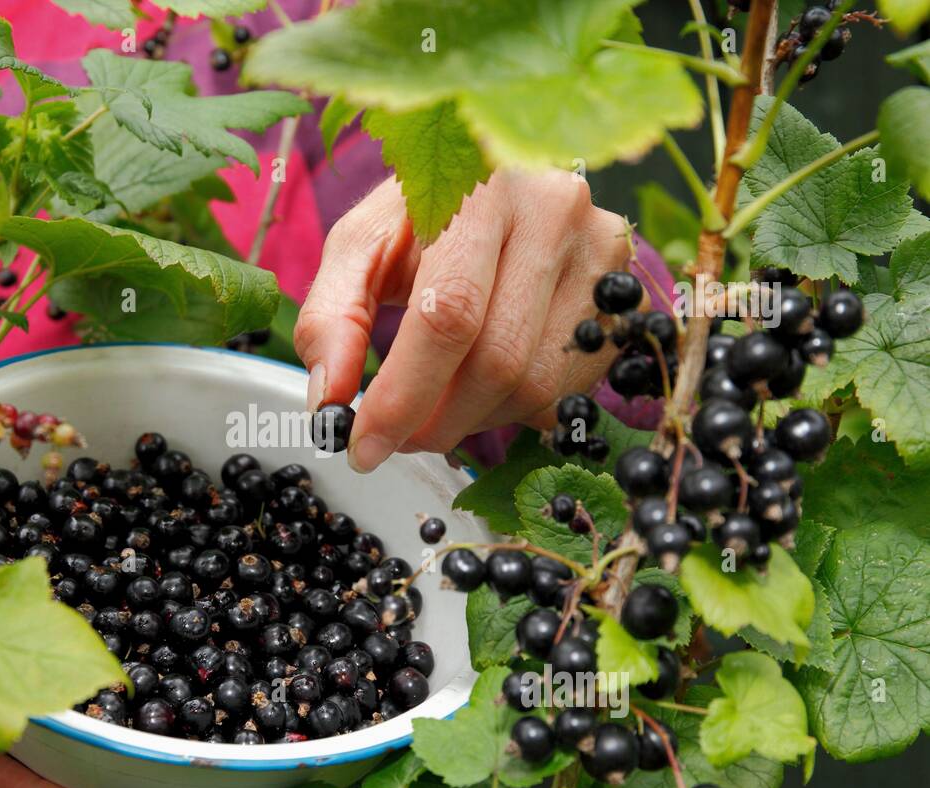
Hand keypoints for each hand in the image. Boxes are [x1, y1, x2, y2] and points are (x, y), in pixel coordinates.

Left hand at [296, 170, 632, 472]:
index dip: (404, 394)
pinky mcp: (623, 293)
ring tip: (435, 405)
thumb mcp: (359, 247)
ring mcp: (602, 252)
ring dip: (472, 422)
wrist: (495, 179)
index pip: (450, 315)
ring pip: (535, 384)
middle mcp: (556, 211)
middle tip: (395, 438)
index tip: (364, 445)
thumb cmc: (419, 214)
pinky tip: (481, 387)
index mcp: (482, 190)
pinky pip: (567, 388)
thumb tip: (327, 404)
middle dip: (435, 422)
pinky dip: (513, 411)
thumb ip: (330, 319)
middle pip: (497, 360)